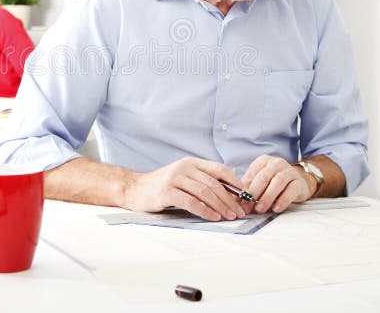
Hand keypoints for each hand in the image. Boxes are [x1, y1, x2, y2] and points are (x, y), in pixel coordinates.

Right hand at [124, 158, 246, 221]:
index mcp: (190, 162)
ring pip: (204, 192)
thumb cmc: (161, 185)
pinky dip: (204, 210)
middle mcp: (183, 168)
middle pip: (213, 183)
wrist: (134, 189)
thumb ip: (200, 180)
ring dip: (220, 206)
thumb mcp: (182, 176)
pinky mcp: (166, 192)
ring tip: (229, 216)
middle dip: (230, 199)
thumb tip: (229, 192)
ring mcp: (174, 179)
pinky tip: (213, 217)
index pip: (219, 169)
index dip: (234, 182)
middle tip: (239, 211)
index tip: (245, 196)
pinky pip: (190, 202)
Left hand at [241, 155, 315, 213]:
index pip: (252, 174)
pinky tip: (276, 208)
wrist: (300, 182)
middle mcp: (276, 163)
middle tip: (249, 206)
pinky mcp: (299, 182)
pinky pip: (291, 190)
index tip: (240, 202)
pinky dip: (283, 200)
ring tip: (261, 209)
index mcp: (264, 161)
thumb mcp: (261, 183)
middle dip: (255, 193)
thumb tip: (236, 201)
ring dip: (267, 197)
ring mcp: (289, 171)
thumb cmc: (276, 183)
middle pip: (264, 177)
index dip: (244, 189)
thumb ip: (250, 189)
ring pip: (277, 182)